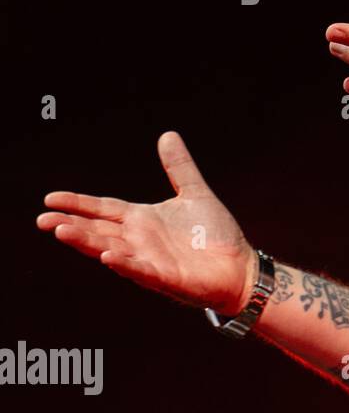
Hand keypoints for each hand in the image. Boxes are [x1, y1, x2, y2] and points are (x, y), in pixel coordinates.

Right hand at [35, 131, 257, 316]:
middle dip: (71, 224)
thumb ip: (179, 167)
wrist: (241, 267)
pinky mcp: (166, 278)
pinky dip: (124, 263)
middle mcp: (140, 240)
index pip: (104, 209)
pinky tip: (107, 256)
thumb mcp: (195, 193)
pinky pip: (141, 270)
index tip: (50, 198)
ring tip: (61, 231)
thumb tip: (168, 135)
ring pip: (111, 250)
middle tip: (42, 219)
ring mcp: (150, 260)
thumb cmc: (215, 235)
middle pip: (98, 230)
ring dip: (87, 242)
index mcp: (143, 220)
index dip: (79, 204)